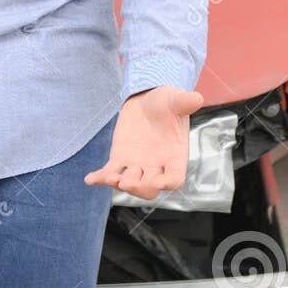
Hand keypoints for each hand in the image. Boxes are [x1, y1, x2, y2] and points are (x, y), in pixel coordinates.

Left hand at [83, 85, 203, 199]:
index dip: (167, 183)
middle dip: (138, 188)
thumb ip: (185, 101)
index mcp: (175, 157)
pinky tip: (90, 178)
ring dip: (119, 184)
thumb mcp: (175, 99)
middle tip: (127, 182)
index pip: (175, 179)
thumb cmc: (166, 102)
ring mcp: (137, 166)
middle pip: (149, 189)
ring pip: (129, 184)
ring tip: (109, 177)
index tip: (158, 182)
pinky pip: (110, 173)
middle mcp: (156, 167)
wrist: (146, 100)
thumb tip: (197, 98)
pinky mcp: (120, 159)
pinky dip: (100, 178)